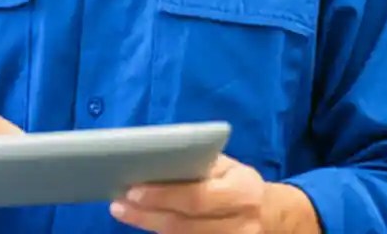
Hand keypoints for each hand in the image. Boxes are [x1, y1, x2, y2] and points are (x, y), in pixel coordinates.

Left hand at [110, 155, 265, 233]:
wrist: (267, 214)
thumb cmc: (235, 181)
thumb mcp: (225, 165)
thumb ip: (198, 163)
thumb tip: (152, 159)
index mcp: (243, 191)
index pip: (198, 197)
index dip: (164, 196)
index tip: (133, 190)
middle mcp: (242, 223)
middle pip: (185, 225)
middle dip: (147, 215)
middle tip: (118, 204)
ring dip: (149, 226)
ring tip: (124, 212)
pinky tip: (144, 223)